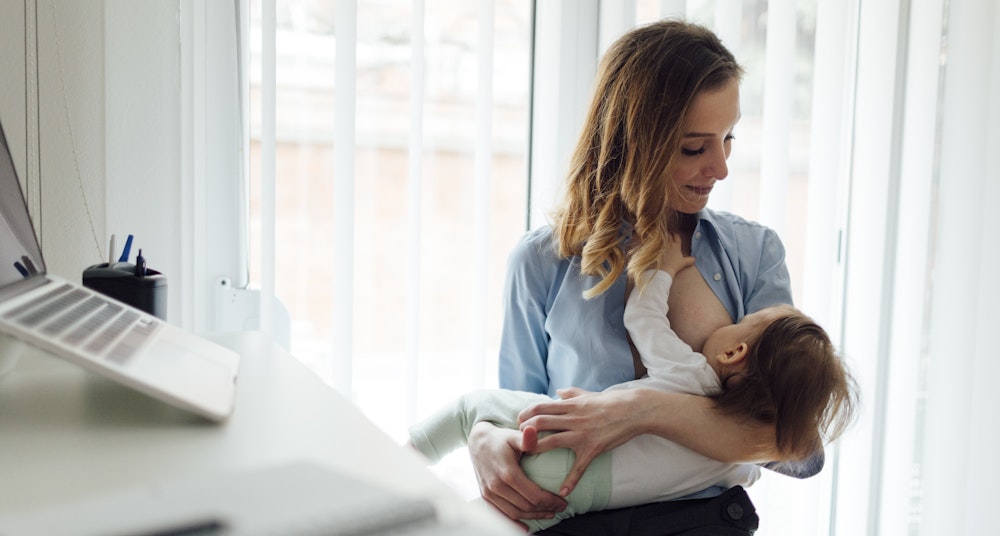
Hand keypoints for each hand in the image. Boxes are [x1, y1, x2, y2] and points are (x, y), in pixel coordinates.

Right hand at [467, 422, 566, 526]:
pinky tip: (526, 526)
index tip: (562, 502)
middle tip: (559, 508)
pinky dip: (515, 522)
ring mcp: (489, 493)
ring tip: (548, 513)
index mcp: (507, 473)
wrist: (477, 442)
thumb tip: (533, 430)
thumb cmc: (499, 438)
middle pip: (526, 506)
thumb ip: (526, 438)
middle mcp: (497, 486)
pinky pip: (502, 514)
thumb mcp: (513, 435)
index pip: (534, 495)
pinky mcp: (486, 496)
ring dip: (533, 516)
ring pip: (515, 513)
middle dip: (545, 510)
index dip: (550, 502)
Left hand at [517, 387, 643, 495]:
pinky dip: (570, 481)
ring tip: (529, 456)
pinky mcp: (592, 449)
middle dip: (525, 431)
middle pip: (539, 423)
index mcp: (571, 405)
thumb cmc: (611, 401)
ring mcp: (582, 434)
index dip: (525, 414)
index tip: (519, 422)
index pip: (540, 407)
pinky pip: (578, 467)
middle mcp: (573, 418)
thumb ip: (571, 393)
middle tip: (518, 439)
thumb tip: (557, 391)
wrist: (634, 411)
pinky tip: (563, 492)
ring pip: (551, 441)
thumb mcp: (589, 394)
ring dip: (536, 449)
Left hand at [658, 232, 694, 276]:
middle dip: (669, 233)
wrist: (665, 269)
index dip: (675, 234)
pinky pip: (656, 242)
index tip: (674, 234)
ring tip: (662, 236)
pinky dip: (656, 241)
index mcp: (676, 246)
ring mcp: (662, 245)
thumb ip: (689, 260)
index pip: (677, 236)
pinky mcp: (656, 249)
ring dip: (663, 236)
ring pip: (662, 237)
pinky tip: (655, 242)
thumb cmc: (674, 265)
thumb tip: (694, 259)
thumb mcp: (683, 262)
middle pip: (669, 234)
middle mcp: (669, 244)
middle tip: (668, 234)